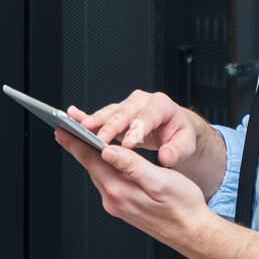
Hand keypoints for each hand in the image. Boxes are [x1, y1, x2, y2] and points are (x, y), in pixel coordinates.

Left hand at [53, 128, 214, 256]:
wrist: (192, 231)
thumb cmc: (182, 206)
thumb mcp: (158, 180)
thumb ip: (131, 165)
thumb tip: (108, 150)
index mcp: (119, 190)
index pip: (91, 161)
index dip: (75, 143)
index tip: (61, 130)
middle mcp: (114, 199)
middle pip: (91, 167)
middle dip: (79, 147)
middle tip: (66, 130)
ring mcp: (119, 205)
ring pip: (99, 174)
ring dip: (91, 157)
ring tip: (82, 140)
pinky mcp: (125, 207)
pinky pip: (108, 182)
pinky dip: (103, 167)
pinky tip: (106, 160)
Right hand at [65, 89, 196, 168]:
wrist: (175, 126)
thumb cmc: (180, 135)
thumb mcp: (185, 144)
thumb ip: (176, 150)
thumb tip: (166, 158)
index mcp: (162, 105)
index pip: (148, 116)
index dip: (137, 129)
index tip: (128, 144)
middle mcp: (142, 101)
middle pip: (124, 112)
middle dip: (111, 127)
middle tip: (100, 141)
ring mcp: (128, 106)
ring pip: (109, 113)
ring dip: (95, 122)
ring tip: (81, 130)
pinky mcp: (117, 113)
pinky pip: (101, 115)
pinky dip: (86, 116)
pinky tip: (73, 117)